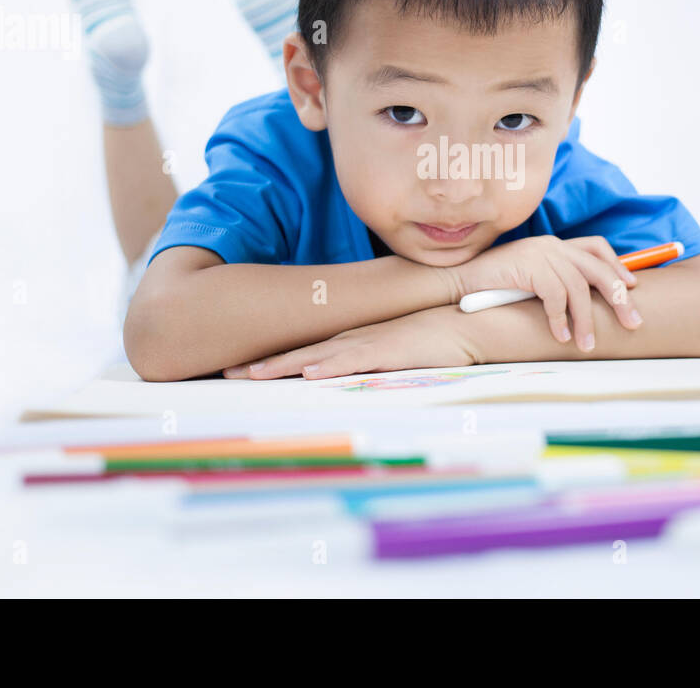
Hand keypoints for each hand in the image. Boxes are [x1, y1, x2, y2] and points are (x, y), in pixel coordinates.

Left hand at [220, 306, 476, 380]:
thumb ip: (372, 361)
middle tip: (227, 373)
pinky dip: (332, 366)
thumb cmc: (437, 338)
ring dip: (285, 365)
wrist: (472, 322)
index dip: (273, 361)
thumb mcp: (396, 352)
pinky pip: (357, 359)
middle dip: (264, 364)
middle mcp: (356, 339)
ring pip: (320, 356)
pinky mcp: (393, 351)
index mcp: (355, 341)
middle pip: (301, 352)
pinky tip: (311, 373)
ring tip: (253, 374)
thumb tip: (345, 377)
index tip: (241, 370)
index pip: (305, 352)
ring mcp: (372, 343)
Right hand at [448, 235, 642, 351]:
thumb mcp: (531, 278)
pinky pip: (554, 295)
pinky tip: (560, 336)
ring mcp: (540, 253)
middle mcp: (551, 245)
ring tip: (586, 344)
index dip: (618, 266)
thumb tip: (585, 305)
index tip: (632, 288)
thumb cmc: (494, 285)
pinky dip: (559, 319)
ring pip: (578, 287)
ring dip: (585, 319)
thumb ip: (555, 282)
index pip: (596, 247)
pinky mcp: (528, 266)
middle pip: (598, 268)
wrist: (459, 279)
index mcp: (554, 244)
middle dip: (619, 297)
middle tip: (633, 323)